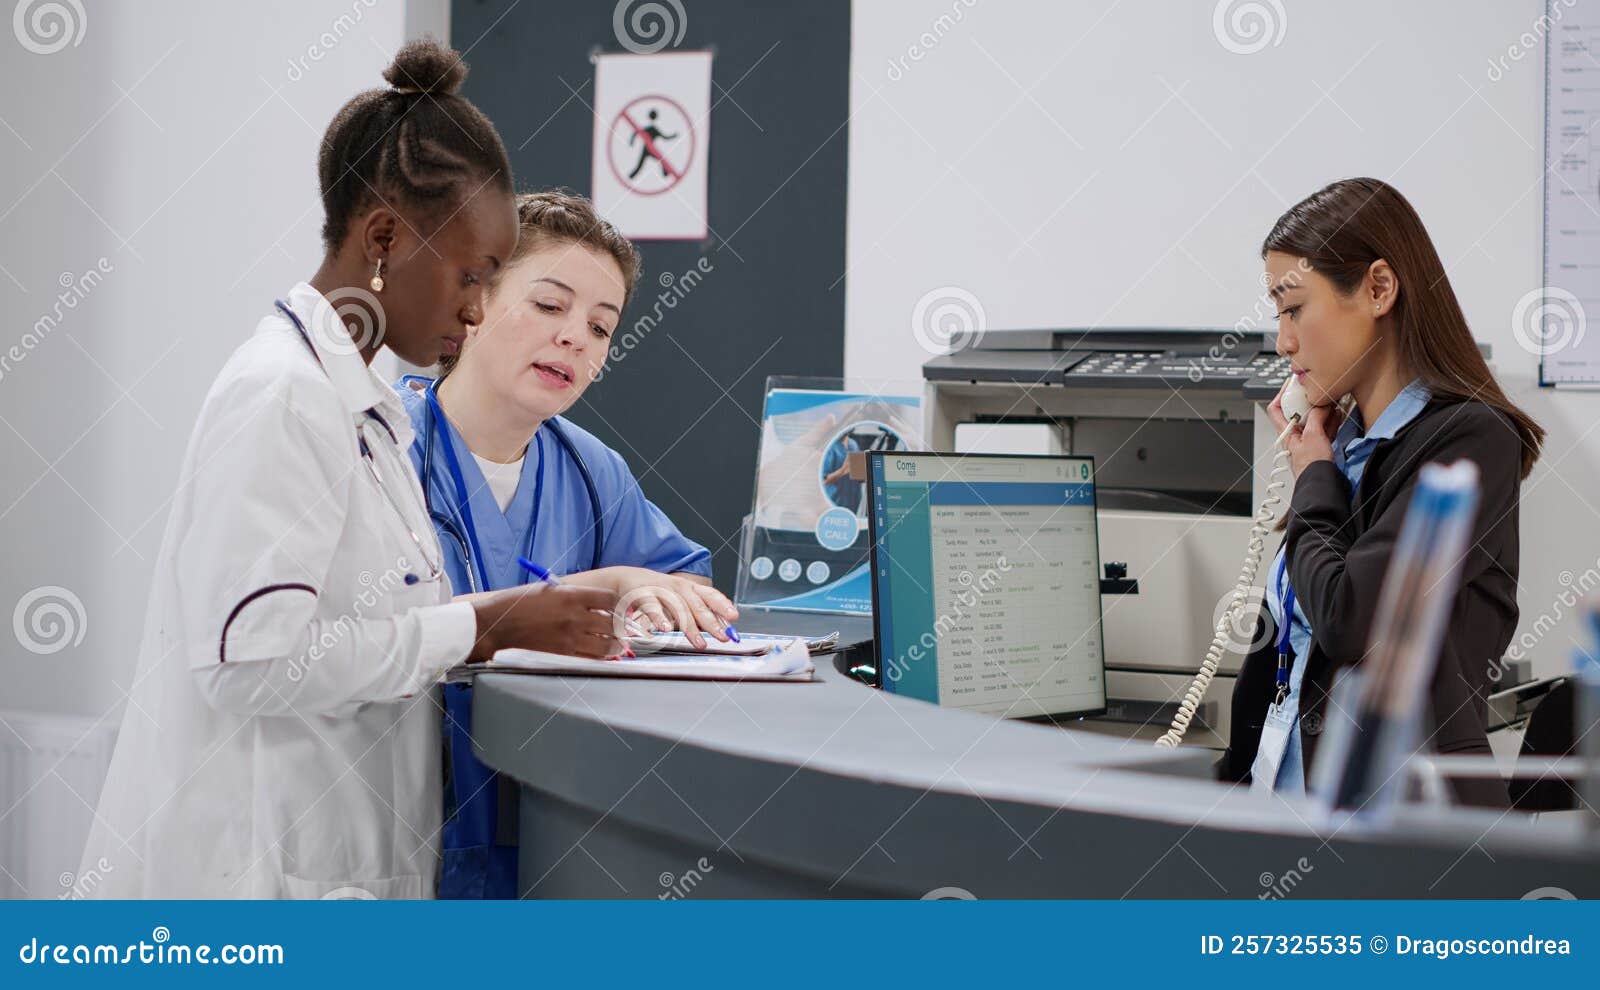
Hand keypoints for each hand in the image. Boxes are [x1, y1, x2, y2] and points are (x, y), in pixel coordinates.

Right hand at [467, 582, 619, 659]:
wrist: (495, 626)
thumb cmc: (517, 604)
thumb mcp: (547, 589)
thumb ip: (572, 594)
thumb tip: (594, 602)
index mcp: (571, 596)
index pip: (610, 599)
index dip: (618, 604)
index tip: (619, 607)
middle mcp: (574, 617)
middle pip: (613, 623)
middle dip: (620, 626)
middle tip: (621, 627)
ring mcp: (570, 638)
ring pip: (607, 645)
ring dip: (615, 644)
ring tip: (616, 643)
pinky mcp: (563, 655)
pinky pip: (591, 658)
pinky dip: (600, 656)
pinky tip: (600, 652)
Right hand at [579, 566, 738, 649]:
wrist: (625, 579)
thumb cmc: (657, 592)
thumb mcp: (680, 600)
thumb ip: (699, 613)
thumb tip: (722, 627)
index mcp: (689, 588)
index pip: (710, 595)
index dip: (722, 605)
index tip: (734, 617)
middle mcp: (678, 587)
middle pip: (697, 605)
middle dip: (711, 623)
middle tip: (722, 637)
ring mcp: (661, 590)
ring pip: (678, 608)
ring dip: (690, 626)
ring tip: (699, 642)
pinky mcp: (643, 595)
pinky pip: (653, 608)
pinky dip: (660, 618)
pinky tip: (666, 629)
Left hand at [1267, 395, 1342, 477]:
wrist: (1322, 484)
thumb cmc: (1311, 467)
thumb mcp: (1313, 435)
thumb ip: (1316, 417)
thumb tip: (1320, 405)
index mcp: (1286, 432)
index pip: (1276, 409)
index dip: (1282, 394)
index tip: (1292, 384)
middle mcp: (1295, 436)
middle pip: (1298, 412)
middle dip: (1309, 401)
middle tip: (1318, 390)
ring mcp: (1307, 441)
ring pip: (1313, 420)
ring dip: (1322, 410)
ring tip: (1332, 400)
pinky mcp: (1319, 446)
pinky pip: (1324, 429)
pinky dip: (1330, 420)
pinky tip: (1337, 414)